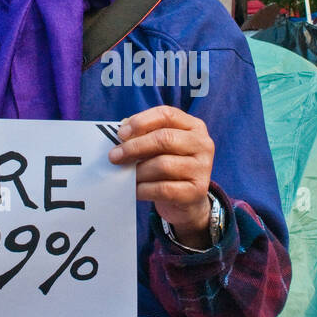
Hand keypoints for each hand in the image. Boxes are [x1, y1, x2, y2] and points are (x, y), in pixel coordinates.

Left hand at [108, 106, 214, 248]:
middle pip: (164, 139)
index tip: (120, 134)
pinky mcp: (197, 191)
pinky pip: (163, 189)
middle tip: (114, 156)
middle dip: (134, 147)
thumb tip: (121, 133)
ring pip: (163, 165)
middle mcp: (202, 144)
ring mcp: (203, 168)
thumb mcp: (160, 148)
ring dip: (138, 171)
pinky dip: (143, 189)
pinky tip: (135, 190)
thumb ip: (144, 136)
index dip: (141, 122)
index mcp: (193, 126)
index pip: (166, 114)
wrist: (187, 201)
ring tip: (126, 176)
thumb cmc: (169, 168)